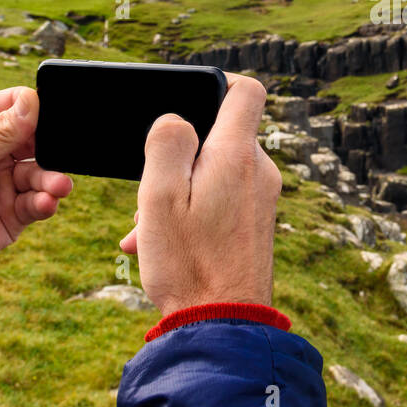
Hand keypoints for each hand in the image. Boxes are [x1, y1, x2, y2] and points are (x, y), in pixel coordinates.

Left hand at [0, 87, 72, 291]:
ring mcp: (4, 182)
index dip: (35, 109)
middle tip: (59, 157)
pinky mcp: (12, 213)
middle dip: (52, 148)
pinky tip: (44, 203)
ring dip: (52, 179)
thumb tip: (34, 101)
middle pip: (38, 139)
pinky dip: (46, 202)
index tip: (48, 120)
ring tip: (57, 187)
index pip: (16, 105)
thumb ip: (0, 134)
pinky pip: (38, 202)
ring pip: (42, 172)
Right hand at [119, 73, 280, 314]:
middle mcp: (259, 172)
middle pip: (219, 136)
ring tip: (145, 226)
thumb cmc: (188, 262)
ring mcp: (260, 200)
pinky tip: (157, 243)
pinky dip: (190, 212)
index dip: (217, 81)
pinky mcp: (256, 225)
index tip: (188, 94)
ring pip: (213, 173)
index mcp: (237, 155)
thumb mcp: (160, 196)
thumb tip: (174, 118)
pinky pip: (220, 201)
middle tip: (148, 189)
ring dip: (177, 190)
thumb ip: (166, 144)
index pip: (247, 91)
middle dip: (178, 154)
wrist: (222, 325)